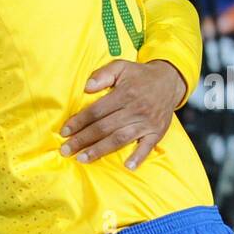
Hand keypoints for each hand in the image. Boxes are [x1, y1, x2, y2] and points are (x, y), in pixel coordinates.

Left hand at [60, 58, 186, 169]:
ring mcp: (147, 122)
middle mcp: (136, 109)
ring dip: (100, 150)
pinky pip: (148, 146)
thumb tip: (86, 87)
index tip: (64, 132)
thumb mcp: (121, 67)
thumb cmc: (139, 75)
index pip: (96, 111)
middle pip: (104, 127)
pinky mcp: (157, 131)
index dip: (79, 122)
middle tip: (65, 150)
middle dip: (83, 140)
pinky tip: (127, 166)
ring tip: (82, 159)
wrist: (169, 81)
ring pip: (120, 138)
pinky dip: (138, 156)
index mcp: (125, 93)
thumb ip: (103, 74)